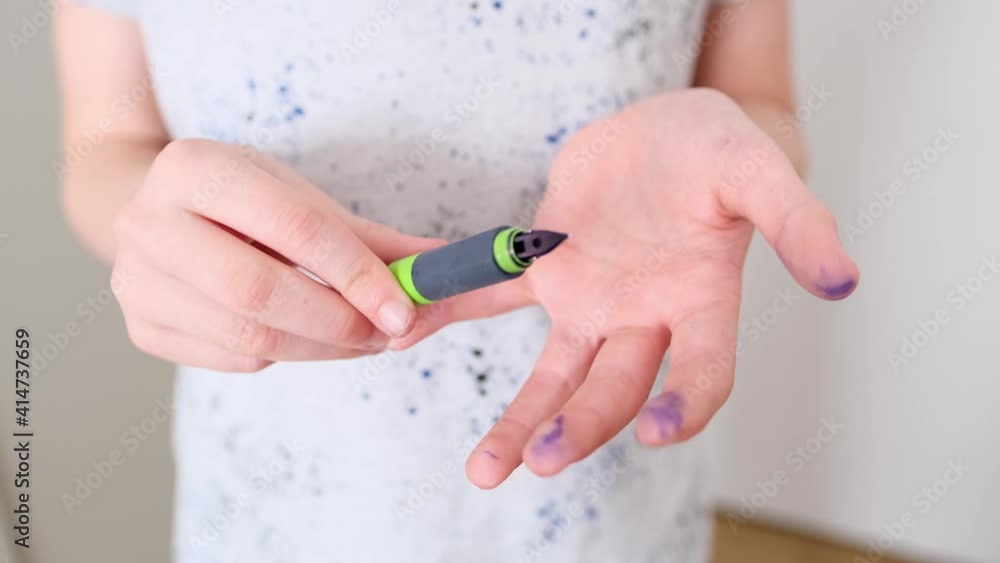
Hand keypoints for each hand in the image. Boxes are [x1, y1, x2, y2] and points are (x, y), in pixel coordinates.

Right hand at [111, 139, 441, 371]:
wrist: (160, 212)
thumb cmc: (245, 203)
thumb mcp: (302, 200)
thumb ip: (372, 240)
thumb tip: (448, 269)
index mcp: (196, 167)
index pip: (295, 228)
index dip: (357, 274)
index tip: (405, 309)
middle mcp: (148, 220)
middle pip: (259, 291)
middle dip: (338, 322)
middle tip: (387, 334)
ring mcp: (136, 280)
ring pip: (247, 335)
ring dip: (320, 347)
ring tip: (360, 338)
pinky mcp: (141, 328)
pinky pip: (232, 359)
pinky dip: (282, 354)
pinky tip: (299, 334)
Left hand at [405, 88, 858, 486]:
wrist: (659, 131)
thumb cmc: (715, 148)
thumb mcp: (756, 166)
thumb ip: (796, 219)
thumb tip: (843, 279)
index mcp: (702, 303)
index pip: (704, 373)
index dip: (686, 405)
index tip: (657, 432)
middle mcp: (646, 320)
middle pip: (615, 388)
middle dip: (582, 426)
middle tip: (543, 463)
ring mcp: (593, 303)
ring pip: (556, 375)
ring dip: (524, 420)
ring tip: (487, 471)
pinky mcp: (547, 273)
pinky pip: (496, 296)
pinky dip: (454, 311)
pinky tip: (410, 334)